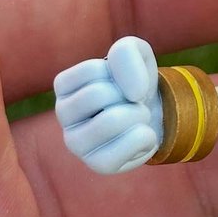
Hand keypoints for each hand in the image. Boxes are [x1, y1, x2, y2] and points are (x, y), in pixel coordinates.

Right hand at [55, 36, 162, 173]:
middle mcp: (63, 114)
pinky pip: (125, 148)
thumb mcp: (135, 54)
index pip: (92, 70)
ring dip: (139, 115)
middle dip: (130, 95)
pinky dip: (146, 138)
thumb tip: (133, 92)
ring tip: (138, 118)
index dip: (121, 72)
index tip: (123, 82)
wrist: (154, 113)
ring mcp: (77, 143)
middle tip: (134, 102)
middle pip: (98, 95)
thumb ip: (127, 52)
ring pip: (111, 120)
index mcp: (64, 85)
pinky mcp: (97, 164)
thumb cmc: (135, 83)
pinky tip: (142, 136)